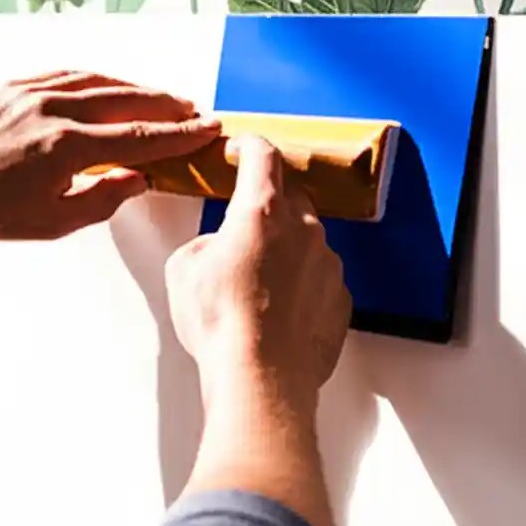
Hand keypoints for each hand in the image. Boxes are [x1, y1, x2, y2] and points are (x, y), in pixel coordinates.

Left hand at [0, 70, 220, 239]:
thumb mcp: (52, 222)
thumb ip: (104, 199)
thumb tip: (138, 179)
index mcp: (68, 148)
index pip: (140, 137)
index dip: (180, 134)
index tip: (207, 130)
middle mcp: (55, 111)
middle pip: (129, 100)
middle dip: (167, 106)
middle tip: (193, 110)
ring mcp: (35, 92)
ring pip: (102, 81)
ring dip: (138, 88)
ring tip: (162, 98)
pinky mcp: (16, 85)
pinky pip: (70, 74)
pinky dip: (100, 78)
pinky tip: (114, 85)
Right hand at [165, 134, 351, 406]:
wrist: (261, 378)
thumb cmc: (222, 324)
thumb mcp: (184, 269)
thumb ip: (205, 243)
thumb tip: (217, 250)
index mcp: (263, 210)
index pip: (263, 156)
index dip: (250, 147)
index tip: (242, 148)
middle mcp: (304, 229)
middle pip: (291, 197)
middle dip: (269, 205)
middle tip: (245, 225)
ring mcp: (328, 264)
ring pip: (308, 241)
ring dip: (286, 252)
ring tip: (256, 285)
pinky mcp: (341, 300)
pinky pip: (320, 280)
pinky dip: (302, 287)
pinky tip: (278, 311)